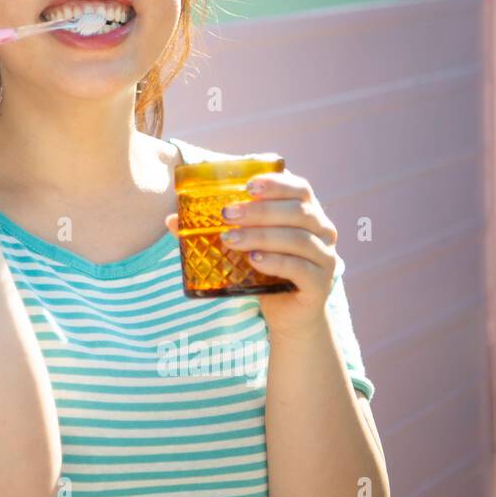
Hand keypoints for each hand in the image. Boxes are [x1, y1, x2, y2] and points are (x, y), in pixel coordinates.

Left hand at [165, 170, 338, 340]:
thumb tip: (170, 219)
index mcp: (307, 212)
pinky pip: (302, 269)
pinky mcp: (321, 283)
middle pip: (298, 210)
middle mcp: (322, 230)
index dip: (276, 182)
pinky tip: (254, 260)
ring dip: (261, 235)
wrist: (288, 314)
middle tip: (226, 213)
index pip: (299, 188)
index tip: (247, 184)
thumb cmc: (264, 270)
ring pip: (298, 238)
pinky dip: (277, 262)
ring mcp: (325, 257)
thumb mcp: (242, 245)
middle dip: (260, 210)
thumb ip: (213, 229)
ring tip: (230, 239)